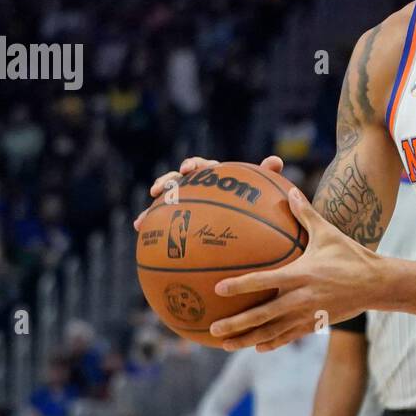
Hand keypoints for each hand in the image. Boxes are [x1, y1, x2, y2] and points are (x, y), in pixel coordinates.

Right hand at [132, 155, 283, 230]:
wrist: (254, 234)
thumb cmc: (260, 209)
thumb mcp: (265, 196)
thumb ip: (267, 177)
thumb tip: (276, 160)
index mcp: (215, 180)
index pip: (202, 167)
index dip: (192, 166)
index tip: (188, 170)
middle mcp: (198, 191)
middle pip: (177, 182)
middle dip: (165, 184)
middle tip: (158, 191)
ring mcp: (189, 210)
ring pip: (166, 208)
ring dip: (150, 213)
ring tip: (140, 223)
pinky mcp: (184, 230)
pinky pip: (169, 235)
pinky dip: (157, 241)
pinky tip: (151, 254)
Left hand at [209, 188, 380, 351]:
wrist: (376, 284)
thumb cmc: (351, 256)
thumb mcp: (328, 233)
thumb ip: (306, 214)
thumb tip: (290, 191)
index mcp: (300, 274)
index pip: (263, 281)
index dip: (240, 285)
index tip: (218, 288)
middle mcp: (301, 298)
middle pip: (262, 315)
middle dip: (236, 323)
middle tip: (213, 327)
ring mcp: (307, 314)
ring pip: (272, 331)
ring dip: (247, 339)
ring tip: (225, 343)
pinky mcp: (315, 323)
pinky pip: (289, 336)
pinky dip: (272, 342)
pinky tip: (257, 347)